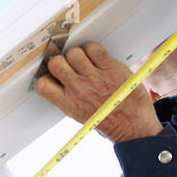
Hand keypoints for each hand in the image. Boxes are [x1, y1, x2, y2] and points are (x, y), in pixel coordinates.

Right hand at [33, 41, 162, 143]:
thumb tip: (58, 83)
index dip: (45, 77)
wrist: (134, 127)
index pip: (42, 85)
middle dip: (60, 61)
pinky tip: (96, 57)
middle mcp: (79, 89)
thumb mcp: (80, 115)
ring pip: (74, 53)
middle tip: (69, 65)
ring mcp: (95, 78)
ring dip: (77, 54)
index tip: (52, 75)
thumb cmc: (109, 121)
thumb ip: (68, 98)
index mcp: (69, 103)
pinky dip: (93, 49)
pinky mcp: (111, 68)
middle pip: (56, 63)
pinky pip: (94, 48)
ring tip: (85, 61)